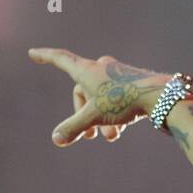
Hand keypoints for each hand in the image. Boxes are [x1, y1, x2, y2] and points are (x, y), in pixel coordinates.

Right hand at [27, 47, 167, 144]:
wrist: (160, 96)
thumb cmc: (124, 101)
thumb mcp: (94, 116)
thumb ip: (74, 127)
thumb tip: (56, 138)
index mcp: (87, 70)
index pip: (60, 59)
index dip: (45, 57)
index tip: (32, 53)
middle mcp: (100, 67)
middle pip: (82, 92)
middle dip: (85, 116)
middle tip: (91, 137)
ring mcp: (117, 73)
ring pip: (100, 99)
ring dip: (101, 120)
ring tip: (111, 136)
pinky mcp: (131, 82)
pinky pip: (114, 99)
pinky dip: (113, 114)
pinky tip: (121, 128)